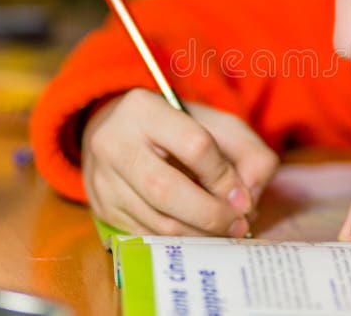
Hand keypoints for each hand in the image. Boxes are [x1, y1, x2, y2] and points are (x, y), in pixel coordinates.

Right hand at [82, 88, 278, 236]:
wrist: (120, 130)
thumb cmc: (178, 127)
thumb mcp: (219, 125)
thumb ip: (248, 153)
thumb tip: (249, 200)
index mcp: (145, 110)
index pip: (194, 146)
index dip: (223, 177)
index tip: (242, 197)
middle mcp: (114, 142)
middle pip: (166, 189)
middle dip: (210, 214)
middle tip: (238, 225)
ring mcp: (102, 178)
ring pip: (155, 220)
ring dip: (199, 234)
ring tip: (224, 232)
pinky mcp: (101, 207)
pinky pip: (146, 235)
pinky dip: (179, 241)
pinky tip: (199, 234)